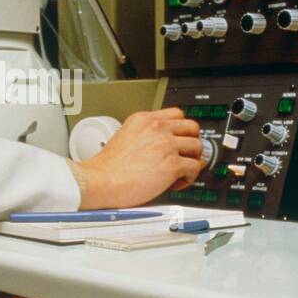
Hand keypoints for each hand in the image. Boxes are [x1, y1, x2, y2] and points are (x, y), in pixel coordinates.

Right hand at [74, 108, 203, 208]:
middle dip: (191, 142)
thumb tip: (158, 148)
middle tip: (185, 155)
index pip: (176, 114)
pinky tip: (176, 183)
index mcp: (143, 119)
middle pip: (192, 127)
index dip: (181, 129)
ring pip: (197, 146)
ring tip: (179, 172)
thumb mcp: (124, 136)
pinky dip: (189, 177)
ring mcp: (166, 144)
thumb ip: (144, 136)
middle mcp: (157, 128)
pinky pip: (195, 167)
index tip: (180, 139)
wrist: (100, 181)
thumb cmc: (107, 168)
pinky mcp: (172, 164)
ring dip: (192, 160)